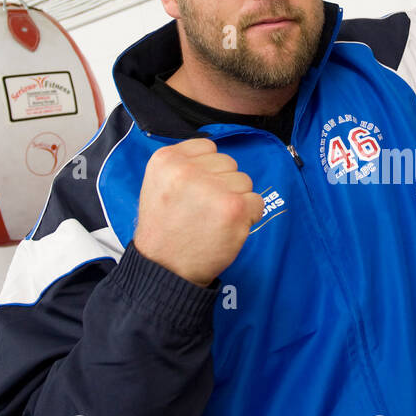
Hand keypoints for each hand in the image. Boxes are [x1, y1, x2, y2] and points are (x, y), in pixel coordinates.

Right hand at [133, 138, 263, 285]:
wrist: (166, 268)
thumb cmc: (165, 229)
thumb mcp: (158, 184)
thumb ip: (184, 165)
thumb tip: (217, 157)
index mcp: (167, 160)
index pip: (208, 147)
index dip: (208, 171)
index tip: (196, 191)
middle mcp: (188, 170)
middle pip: (228, 163)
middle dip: (222, 184)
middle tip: (203, 210)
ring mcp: (213, 188)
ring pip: (244, 181)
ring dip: (235, 200)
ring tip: (213, 220)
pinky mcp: (235, 207)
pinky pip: (257, 201)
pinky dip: (248, 216)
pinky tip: (227, 228)